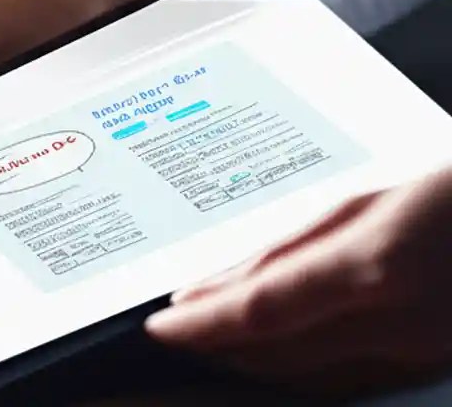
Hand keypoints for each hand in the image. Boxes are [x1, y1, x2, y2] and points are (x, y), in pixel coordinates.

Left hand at [146, 166, 451, 395]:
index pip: (257, 313)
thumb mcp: (366, 202)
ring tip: (208, 338)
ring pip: (308, 378)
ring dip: (249, 363)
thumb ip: (285, 248)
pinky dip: (297, 369)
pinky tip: (272, 351)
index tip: (158, 326)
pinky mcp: (431, 364)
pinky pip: (348, 381)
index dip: (199, 326)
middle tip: (176, 327)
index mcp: (374, 269)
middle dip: (215, 347)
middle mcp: (399, 324)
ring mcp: (421, 353)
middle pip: (275, 356)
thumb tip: (214, 282)